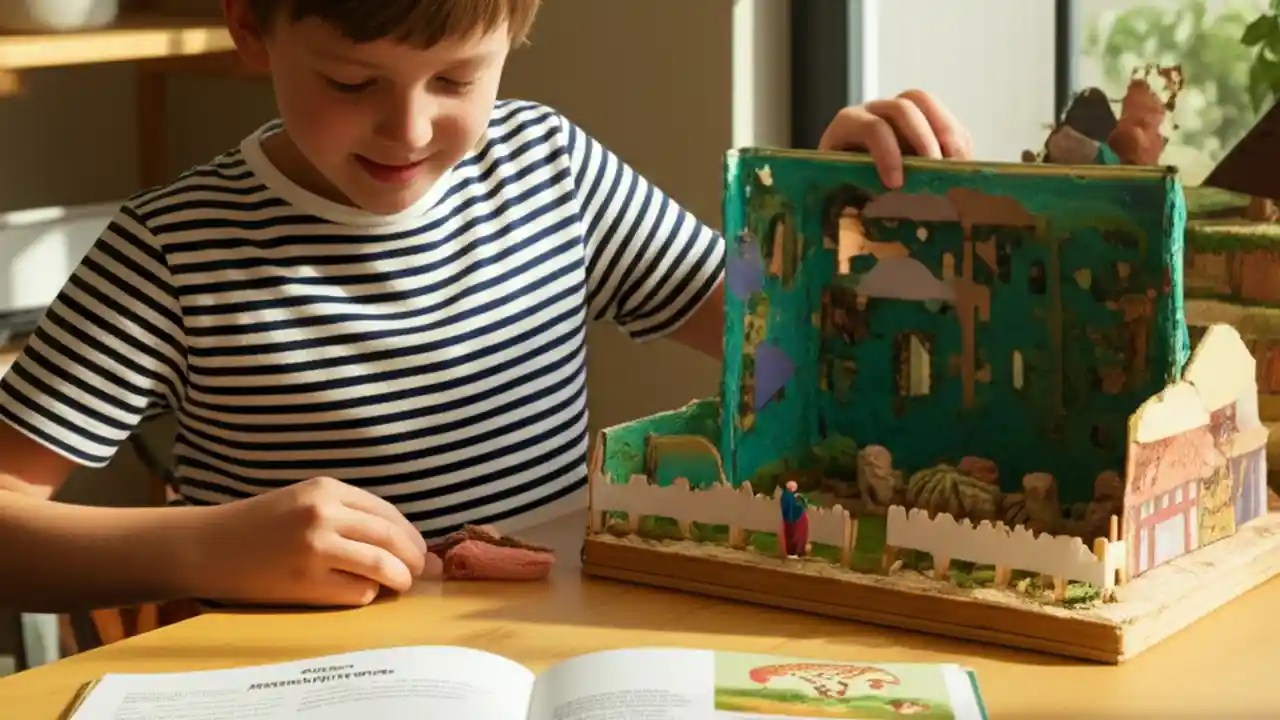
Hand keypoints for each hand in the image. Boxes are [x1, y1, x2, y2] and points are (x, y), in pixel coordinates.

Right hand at [192, 476, 427, 606]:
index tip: (420, 548)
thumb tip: (403, 540)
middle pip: (391, 538)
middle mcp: (324, 514)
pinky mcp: (306, 583)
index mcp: (327, 489)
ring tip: (401, 585)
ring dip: (400, 579)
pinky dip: (366, 594)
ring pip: (382, 566)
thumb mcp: (305, 500)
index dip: (411, 534)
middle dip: (414, 558)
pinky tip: (358, 592)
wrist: (209, 547)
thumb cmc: (260, 525)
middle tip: (422, 570)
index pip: (388, 513)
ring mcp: (316, 549)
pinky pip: (357, 592)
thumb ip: (348, 513)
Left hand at [818, 89, 972, 188]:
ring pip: (926, 104)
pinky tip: (961, 165)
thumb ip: (855, 191)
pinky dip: (957, 140)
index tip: (897, 184)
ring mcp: (897, 111)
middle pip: (904, 108)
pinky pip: (944, 118)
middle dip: (924, 140)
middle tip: (936, 171)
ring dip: (947, 134)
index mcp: (847, 126)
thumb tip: (881, 204)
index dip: (888, 152)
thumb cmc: (840, 189)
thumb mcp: (842, 189)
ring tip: (957, 166)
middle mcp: (873, 110)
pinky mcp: (920, 119)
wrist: (841, 180)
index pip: (871, 127)